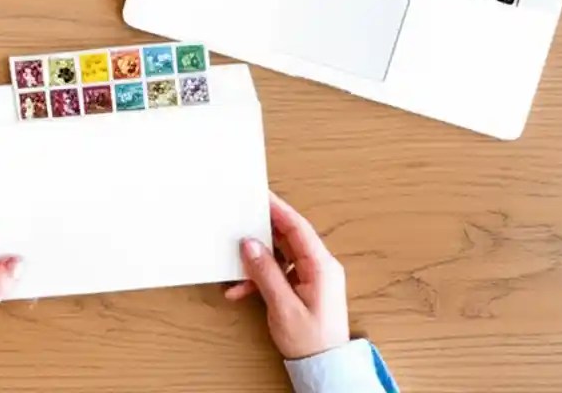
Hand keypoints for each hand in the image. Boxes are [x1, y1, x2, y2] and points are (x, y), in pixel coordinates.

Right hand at [226, 192, 349, 359]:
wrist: (324, 366)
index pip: (298, 227)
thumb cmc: (312, 341)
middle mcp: (319, 267)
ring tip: (237, 264)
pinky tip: (242, 288)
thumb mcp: (283, 307)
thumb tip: (250, 245)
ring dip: (258, 260)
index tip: (261, 195)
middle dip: (263, 231)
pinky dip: (260, 277)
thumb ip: (266, 273)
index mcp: (322, 266)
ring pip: (281, 255)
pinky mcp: (304, 287)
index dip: (279, 209)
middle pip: (288, 238)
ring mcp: (312, 277)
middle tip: (243, 219)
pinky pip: (280, 272)